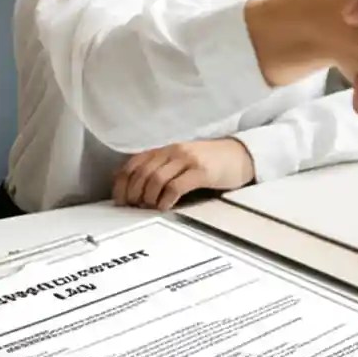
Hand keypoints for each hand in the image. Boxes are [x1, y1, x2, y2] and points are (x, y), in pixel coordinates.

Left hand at [111, 138, 255, 210]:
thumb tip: (130, 187)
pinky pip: (176, 187)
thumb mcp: (180, 161)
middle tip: (134, 207)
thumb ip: (158, 168)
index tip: (119, 200)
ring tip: (149, 208)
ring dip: (148, 197)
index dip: (121, 183)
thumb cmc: (208, 162)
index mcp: (164, 149)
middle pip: (142, 172)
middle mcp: (173, 150)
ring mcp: (187, 159)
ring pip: (156, 179)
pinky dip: (166, 200)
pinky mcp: (201, 171)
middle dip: (133, 193)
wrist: (239, 155)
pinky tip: (165, 207)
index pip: (133, 164)